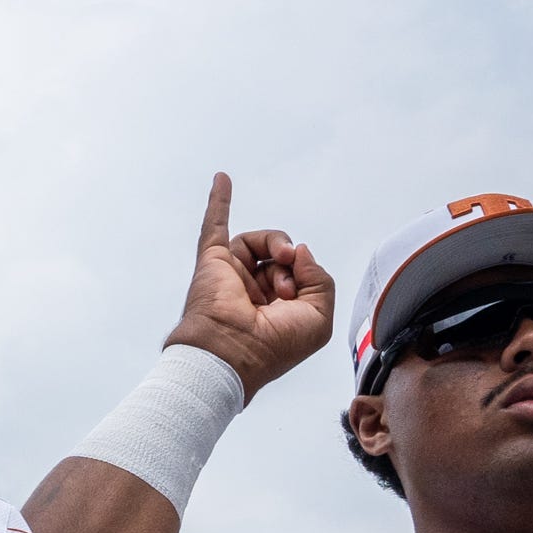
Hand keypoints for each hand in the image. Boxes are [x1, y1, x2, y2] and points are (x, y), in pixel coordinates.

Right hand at [161, 174, 334, 399]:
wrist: (230, 352)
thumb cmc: (271, 347)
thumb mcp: (319, 317)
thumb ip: (320, 279)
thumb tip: (300, 251)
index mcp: (275, 306)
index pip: (299, 273)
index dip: (306, 276)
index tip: (296, 296)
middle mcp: (252, 289)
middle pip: (280, 254)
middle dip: (292, 262)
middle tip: (286, 286)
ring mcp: (231, 274)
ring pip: (258, 241)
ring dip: (275, 243)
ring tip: (280, 257)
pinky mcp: (211, 262)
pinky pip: (214, 225)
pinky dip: (219, 202)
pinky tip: (222, 179)